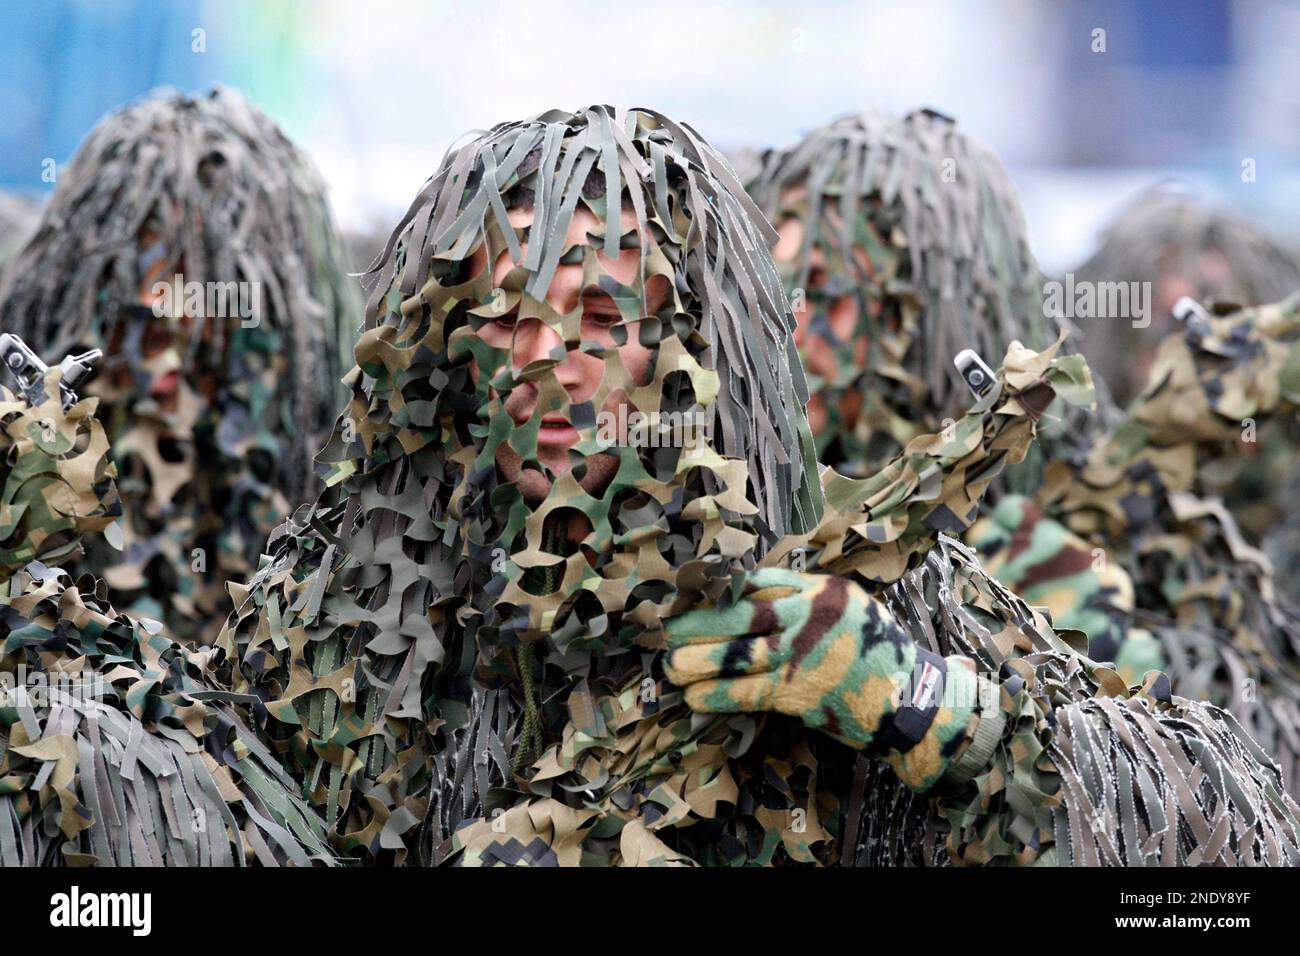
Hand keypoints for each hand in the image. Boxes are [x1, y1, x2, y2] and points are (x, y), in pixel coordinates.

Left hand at [665, 567, 980, 790]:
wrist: (915, 701)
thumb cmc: (879, 654)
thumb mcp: (849, 610)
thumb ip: (807, 601)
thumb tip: (752, 598)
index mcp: (821, 591)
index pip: (759, 581)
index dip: (719, 588)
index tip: (690, 595)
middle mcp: (810, 616)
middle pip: (740, 612)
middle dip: (699, 621)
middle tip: (667, 628)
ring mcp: (804, 653)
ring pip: (737, 653)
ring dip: (698, 660)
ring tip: (671, 665)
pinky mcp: (801, 691)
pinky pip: (748, 692)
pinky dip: (717, 694)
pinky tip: (695, 697)